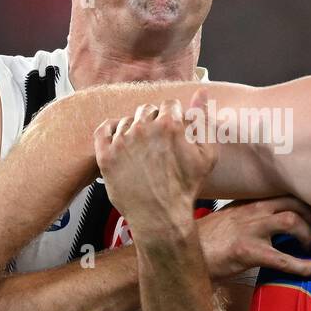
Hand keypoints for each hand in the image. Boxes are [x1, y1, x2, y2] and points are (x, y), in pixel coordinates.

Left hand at [93, 92, 215, 226]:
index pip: (169, 104)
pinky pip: (103, 130)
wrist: (161, 216)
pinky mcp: (106, 155)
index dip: (173, 117)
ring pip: (126, 121)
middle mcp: (143, 128)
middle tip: (157, 142)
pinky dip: (110, 130)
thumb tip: (201, 93)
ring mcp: (122, 141)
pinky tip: (118, 139)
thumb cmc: (185, 189)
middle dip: (153, 121)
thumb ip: (202, 119)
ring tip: (141, 150)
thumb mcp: (206, 154)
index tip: (172, 130)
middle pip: (147, 110)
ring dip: (134, 129)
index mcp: (169, 124)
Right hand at [197, 196, 310, 280]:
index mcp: (247, 202)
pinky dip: (306, 266)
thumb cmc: (204, 241)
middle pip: (294, 202)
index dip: (304, 202)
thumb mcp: (226, 219)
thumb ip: (248, 216)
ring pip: (293, 221)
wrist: (181, 253)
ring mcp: (250, 229)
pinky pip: (285, 259)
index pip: (284, 192)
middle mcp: (251, 210)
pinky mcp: (248, 251)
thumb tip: (271, 224)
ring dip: (310, 234)